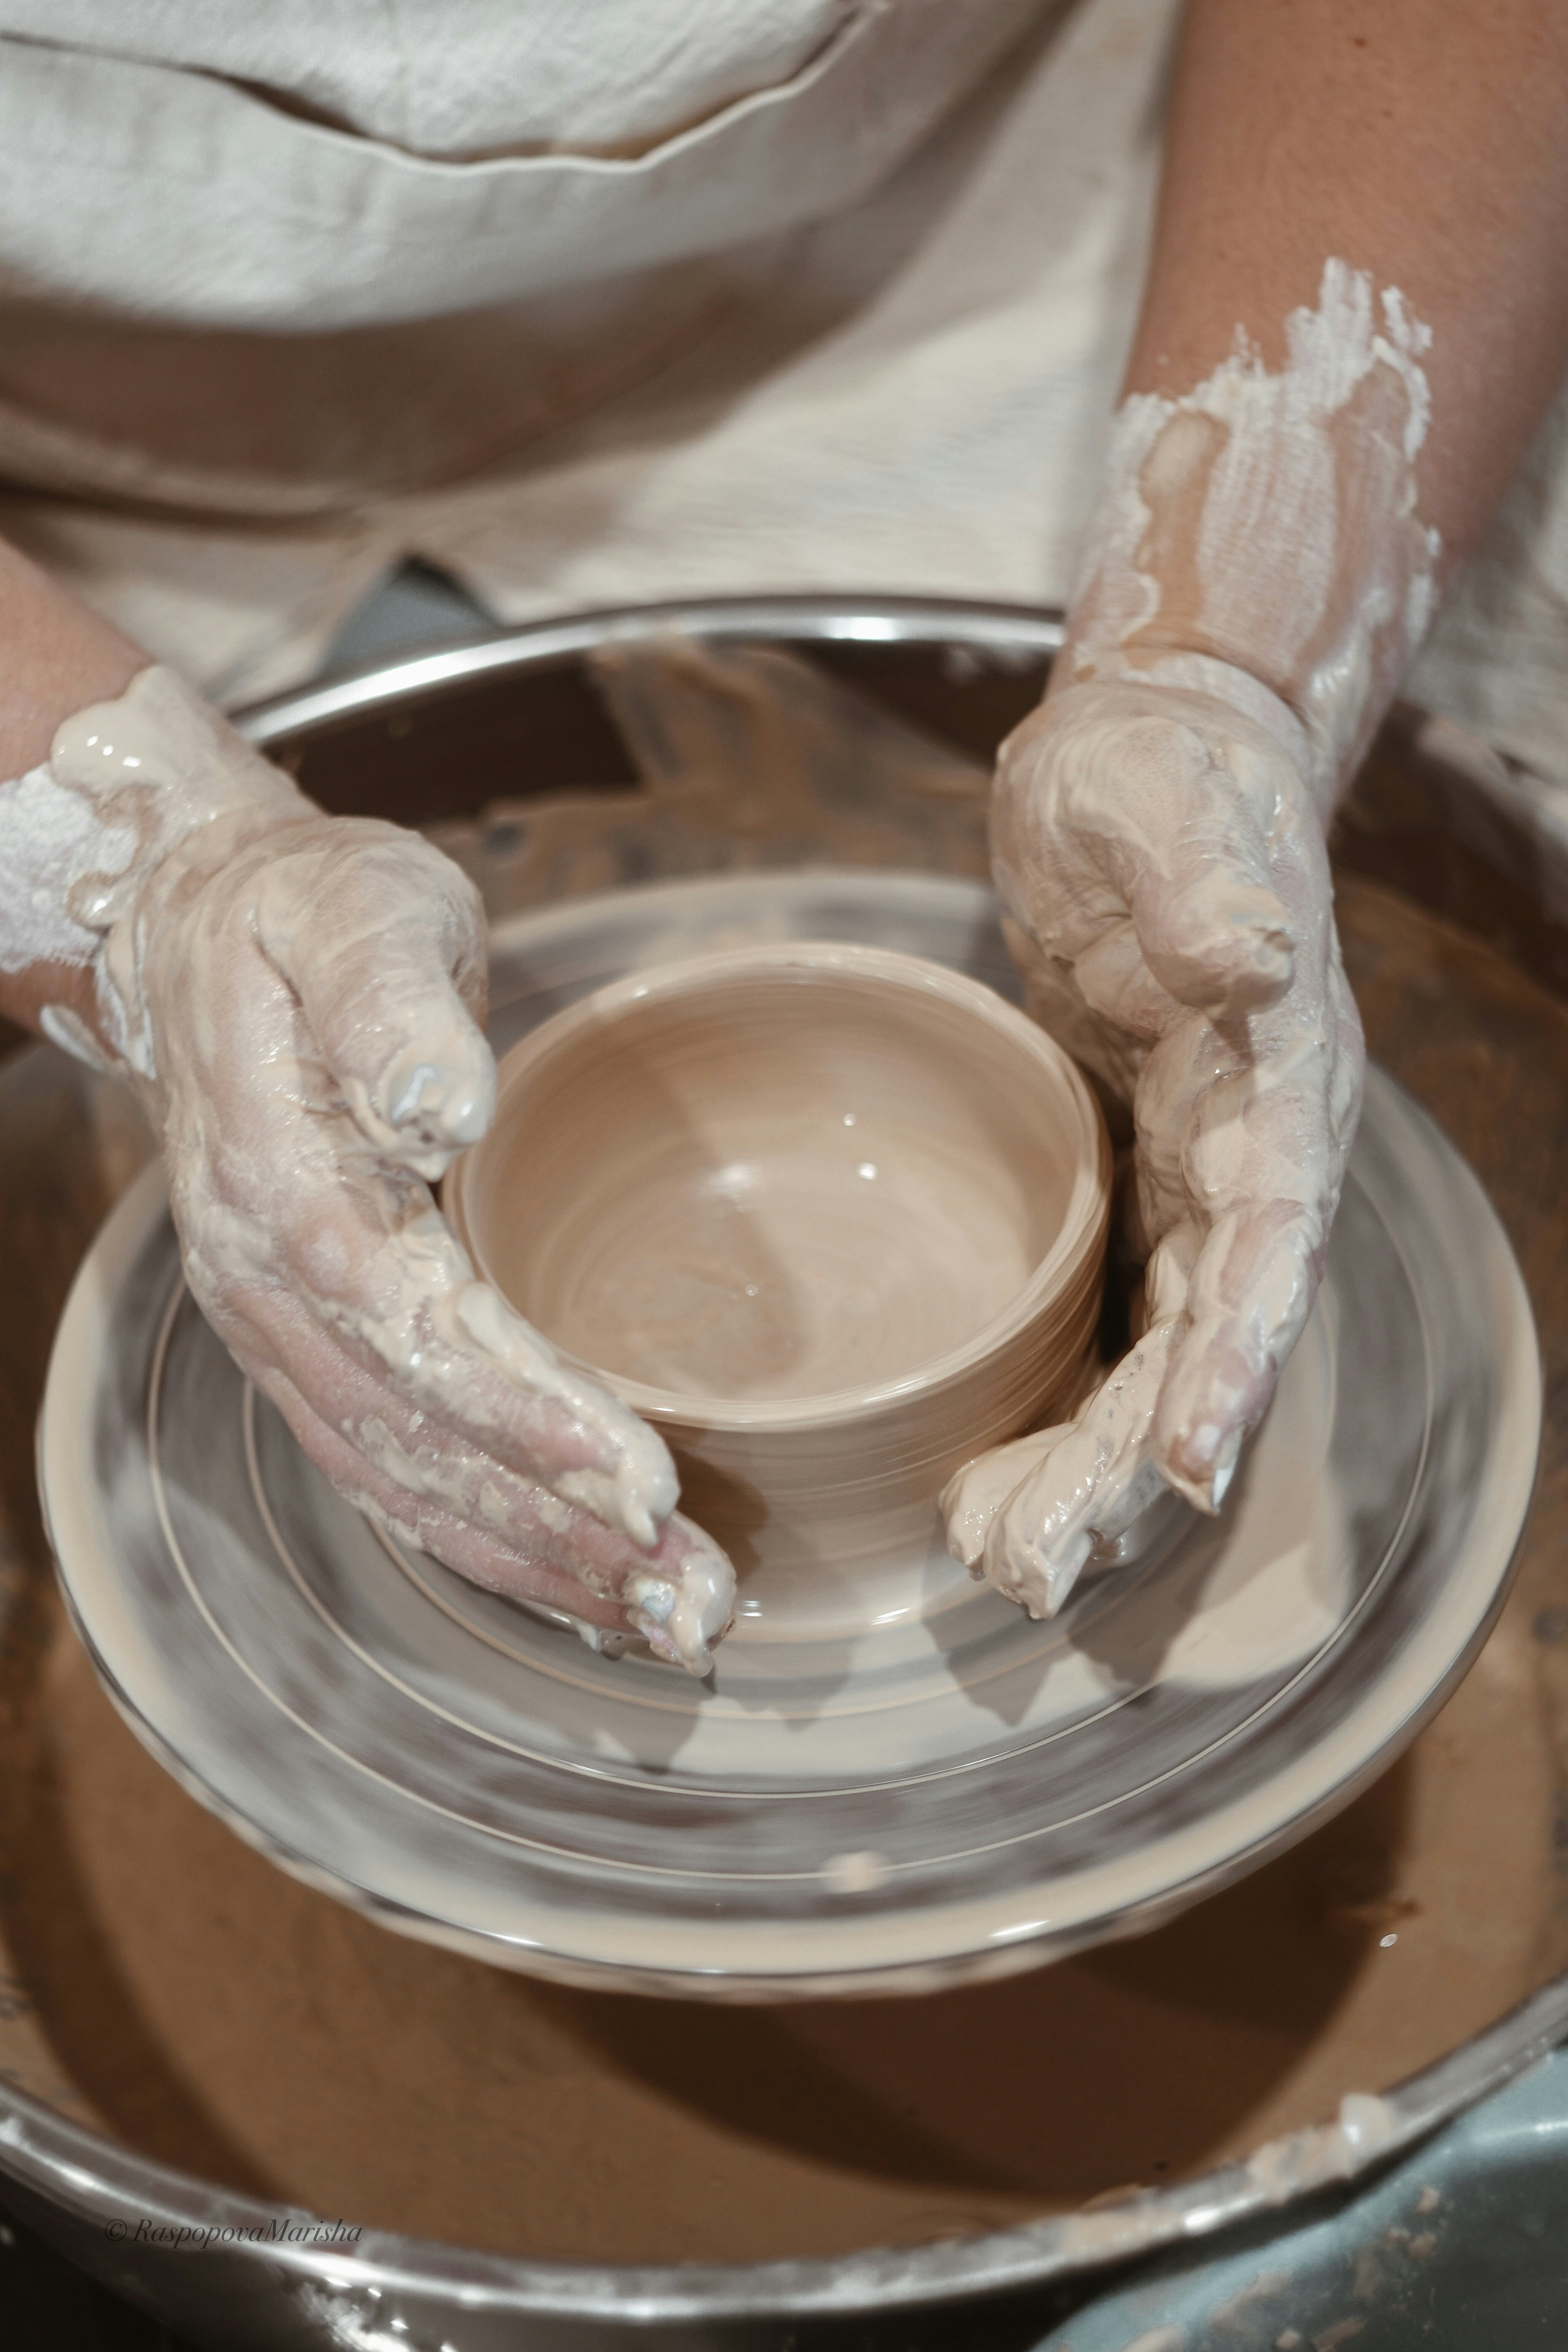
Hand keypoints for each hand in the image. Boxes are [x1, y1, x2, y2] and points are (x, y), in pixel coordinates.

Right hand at [54, 669, 735, 1671]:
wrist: (204, 933)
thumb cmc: (307, 914)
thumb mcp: (355, 912)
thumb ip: (391, 1004)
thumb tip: (446, 1103)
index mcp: (278, 1181)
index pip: (406, 1321)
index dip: (521, 1409)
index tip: (642, 1477)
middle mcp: (267, 1284)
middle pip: (412, 1437)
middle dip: (555, 1527)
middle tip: (690, 1597)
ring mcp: (283, 1329)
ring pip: (404, 1477)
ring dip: (534, 1558)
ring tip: (662, 1620)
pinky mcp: (315, 1345)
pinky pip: (394, 1465)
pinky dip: (487, 1533)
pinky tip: (575, 1577)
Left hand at [942, 670, 1363, 1616]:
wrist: (1141, 760)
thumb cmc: (1157, 777)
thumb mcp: (1167, 805)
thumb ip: (1212, 888)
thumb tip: (1260, 959)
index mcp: (1278, 1073)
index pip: (1270, 1235)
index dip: (1240, 1353)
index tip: (1186, 1457)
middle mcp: (1249, 1149)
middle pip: (1210, 1331)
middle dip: (1139, 1455)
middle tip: (1040, 1559)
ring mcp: (1190, 1174)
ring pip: (1159, 1349)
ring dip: (1095, 1459)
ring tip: (1008, 1556)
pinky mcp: (1127, 1178)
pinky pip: (1109, 1315)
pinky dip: (1066, 1401)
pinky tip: (998, 1477)